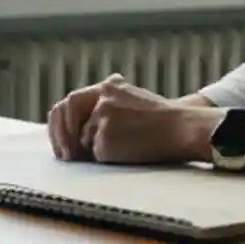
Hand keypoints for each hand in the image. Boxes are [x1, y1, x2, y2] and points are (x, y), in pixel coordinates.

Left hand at [48, 74, 222, 163]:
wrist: (182, 129)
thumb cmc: (161, 121)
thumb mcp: (130, 100)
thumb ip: (105, 106)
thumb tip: (74, 129)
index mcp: (109, 87)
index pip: (71, 101)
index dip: (62, 121)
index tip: (63, 138)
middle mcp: (102, 98)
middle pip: (67, 113)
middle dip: (62, 135)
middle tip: (66, 155)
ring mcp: (102, 117)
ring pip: (84, 140)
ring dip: (95, 149)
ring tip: (125, 145)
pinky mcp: (105, 138)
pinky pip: (97, 155)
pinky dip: (108, 158)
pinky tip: (129, 151)